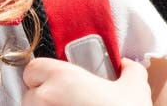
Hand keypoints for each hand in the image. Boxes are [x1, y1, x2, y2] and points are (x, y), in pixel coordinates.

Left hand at [23, 57, 150, 105]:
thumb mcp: (135, 88)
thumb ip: (130, 70)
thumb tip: (126, 64)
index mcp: (61, 77)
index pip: (33, 69)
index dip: (43, 74)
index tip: (57, 82)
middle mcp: (45, 98)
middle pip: (30, 94)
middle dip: (43, 97)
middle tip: (66, 102)